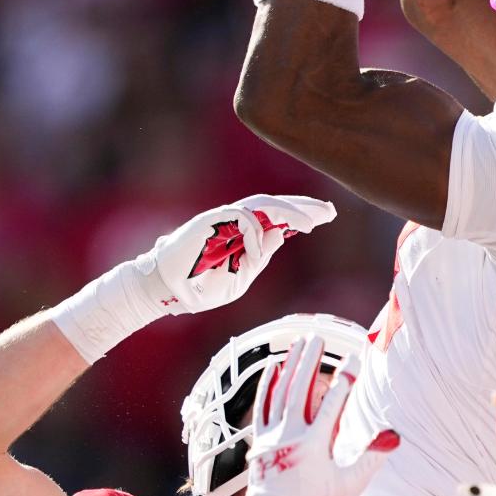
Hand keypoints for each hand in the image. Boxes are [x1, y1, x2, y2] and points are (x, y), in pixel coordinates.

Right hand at [138, 194, 335, 314]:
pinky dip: (254, 234)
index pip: (278, 218)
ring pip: (263, 204)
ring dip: (289, 211)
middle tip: (329, 212)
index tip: (326, 216)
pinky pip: (242, 219)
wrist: (167, 291)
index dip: (302, 215)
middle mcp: (236, 222)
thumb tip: (279, 234)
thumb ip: (259, 257)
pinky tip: (257, 250)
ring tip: (311, 223)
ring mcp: (223, 218)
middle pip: (275, 205)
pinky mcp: (211, 220)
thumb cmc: (200, 287)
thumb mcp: (240, 277)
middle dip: (303, 207)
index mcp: (245, 235)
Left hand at [237, 338, 398, 495]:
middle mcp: (289, 437)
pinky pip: (262, 407)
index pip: (331, 404)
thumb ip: (371, 458)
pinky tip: (273, 368)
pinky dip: (268, 386)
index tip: (352, 360)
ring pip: (280, 394)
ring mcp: (271, 438)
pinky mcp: (259, 442)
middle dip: (310, 361)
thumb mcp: (348, 486)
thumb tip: (393, 436)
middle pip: (300, 390)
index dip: (344, 380)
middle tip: (318, 339)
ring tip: (299, 345)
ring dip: (290, 367)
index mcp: (313, 446)